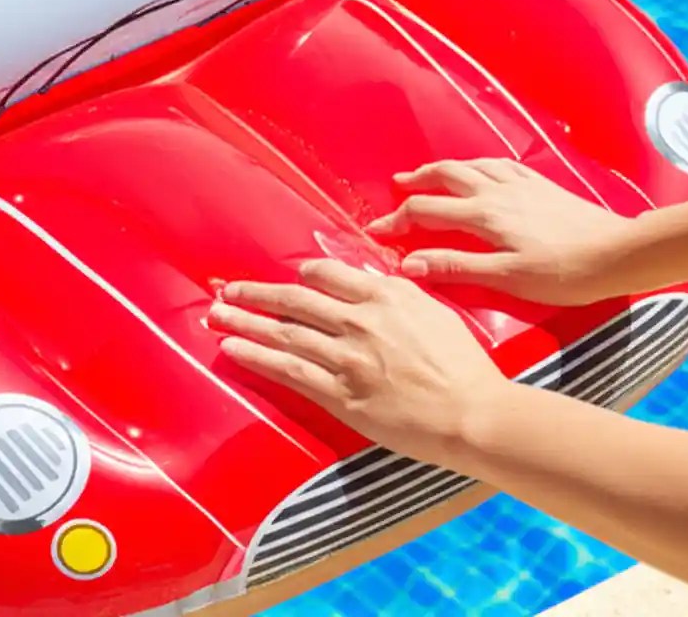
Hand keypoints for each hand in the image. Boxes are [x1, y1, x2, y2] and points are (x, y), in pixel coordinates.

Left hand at [207, 259, 508, 467]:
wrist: (471, 412)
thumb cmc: (463, 365)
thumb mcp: (434, 312)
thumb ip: (398, 295)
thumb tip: (371, 283)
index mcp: (385, 295)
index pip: (327, 274)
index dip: (300, 275)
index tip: (286, 278)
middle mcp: (359, 320)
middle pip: (294, 299)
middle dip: (255, 293)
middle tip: (225, 290)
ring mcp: (345, 357)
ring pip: (282, 332)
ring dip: (244, 322)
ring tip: (215, 315)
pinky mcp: (339, 393)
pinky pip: (287, 369)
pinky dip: (255, 357)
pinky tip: (231, 349)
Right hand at [366, 159, 635, 305]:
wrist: (618, 253)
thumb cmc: (563, 272)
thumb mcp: (506, 277)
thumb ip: (455, 267)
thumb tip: (409, 263)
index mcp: (483, 216)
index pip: (426, 211)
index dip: (396, 221)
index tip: (376, 232)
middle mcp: (497, 192)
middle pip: (445, 176)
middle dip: (416, 181)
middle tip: (397, 187)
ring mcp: (520, 184)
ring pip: (471, 166)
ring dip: (444, 169)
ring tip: (428, 173)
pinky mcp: (541, 184)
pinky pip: (499, 164)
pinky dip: (478, 164)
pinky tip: (479, 169)